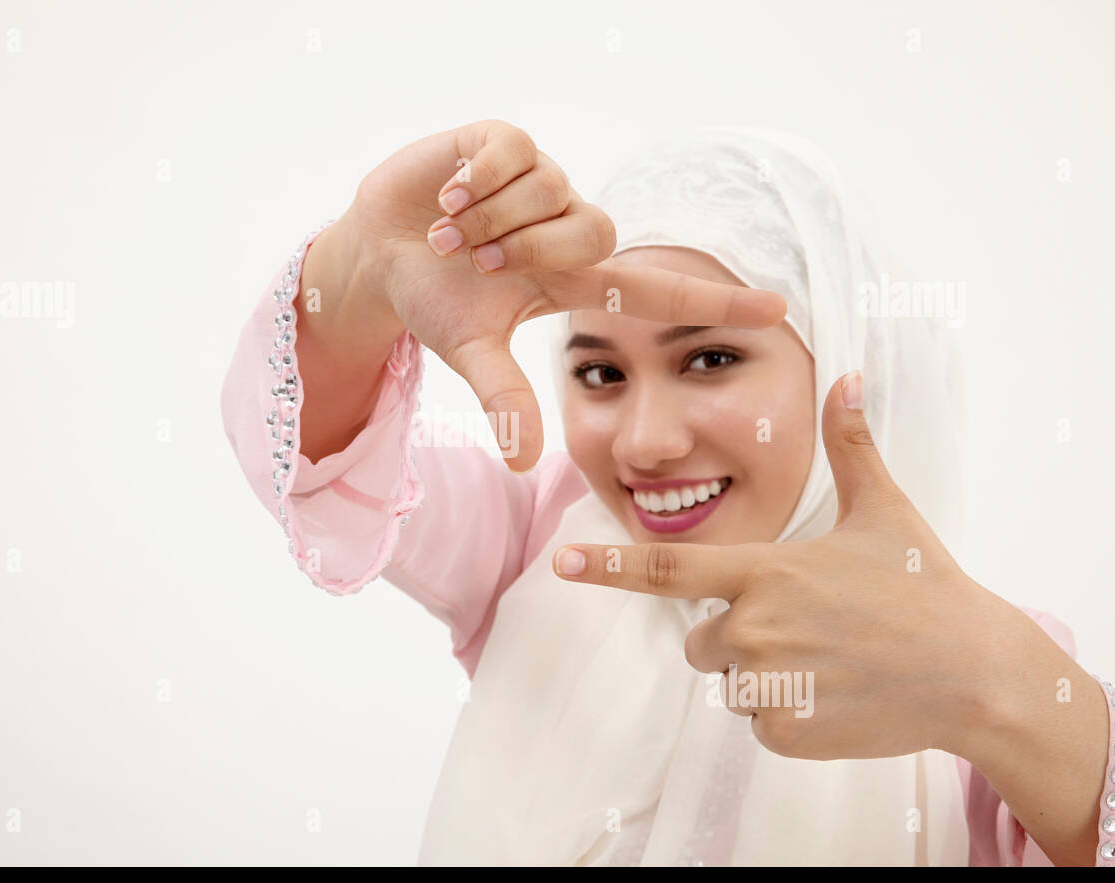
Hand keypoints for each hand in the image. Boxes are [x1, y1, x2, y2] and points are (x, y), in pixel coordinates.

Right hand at [346, 118, 786, 471]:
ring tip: (452, 235)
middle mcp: (569, 227)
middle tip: (478, 264)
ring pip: (550, 192)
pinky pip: (514, 155)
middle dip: (526, 251)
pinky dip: (474, 184)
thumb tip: (525, 462)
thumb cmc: (436, 298)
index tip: (779, 309)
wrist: (379, 250)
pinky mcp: (506, 142)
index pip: (659, 288)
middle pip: (596, 232)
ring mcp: (541, 182)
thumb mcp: (469, 350)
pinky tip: (448, 199)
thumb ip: (504, 398)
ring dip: (489, 222)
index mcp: (572, 280)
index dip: (716, 298)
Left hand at [551, 370, 1043, 761]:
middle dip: (736, 635)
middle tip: (807, 629)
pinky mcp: (784, 733)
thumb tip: (847, 376)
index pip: (667, 571)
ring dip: (765, 676)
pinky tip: (837, 695)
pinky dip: (789, 714)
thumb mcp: (883, 509)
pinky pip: (759, 722)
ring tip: (829, 661)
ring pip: (730, 682)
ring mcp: (766, 685)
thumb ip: (850, 446)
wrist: (973, 673)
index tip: (562, 562)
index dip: (609, 567)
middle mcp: (752, 629)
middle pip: (699, 639)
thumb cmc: (924, 586)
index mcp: (763, 572)